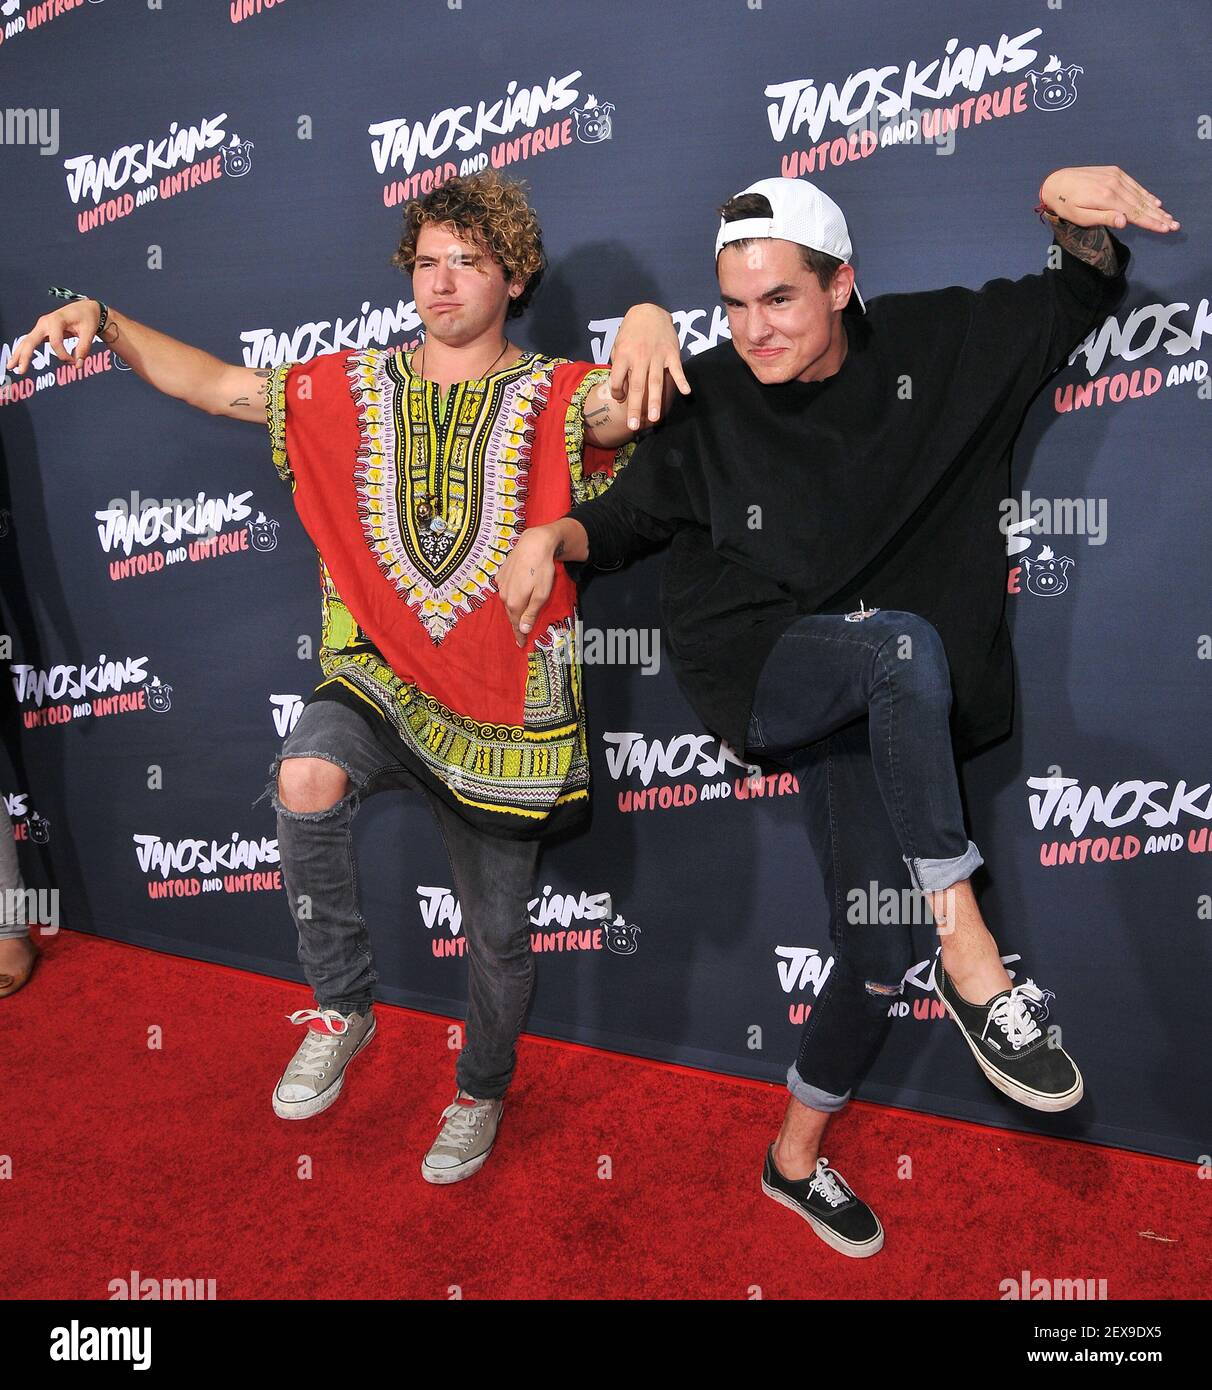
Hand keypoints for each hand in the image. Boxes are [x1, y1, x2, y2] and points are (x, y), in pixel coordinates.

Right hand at [5, 300, 101, 376]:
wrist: (85, 308)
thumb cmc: (88, 318)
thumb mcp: (89, 332)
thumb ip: (83, 348)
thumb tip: (78, 365)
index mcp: (56, 320)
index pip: (55, 343)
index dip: (64, 355)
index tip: (74, 361)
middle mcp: (45, 322)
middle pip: (31, 340)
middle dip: (25, 356)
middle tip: (21, 370)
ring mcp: (41, 326)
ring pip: (27, 341)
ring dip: (19, 354)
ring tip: (11, 367)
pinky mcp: (42, 331)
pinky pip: (31, 342)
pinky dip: (24, 351)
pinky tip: (17, 360)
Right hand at [496, 526, 560, 647]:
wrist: (533, 544)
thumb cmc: (541, 570)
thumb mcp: (541, 595)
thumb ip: (531, 613)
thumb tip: (523, 630)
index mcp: (515, 603)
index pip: (516, 625)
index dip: (519, 635)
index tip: (521, 644)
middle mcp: (504, 596)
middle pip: (511, 614)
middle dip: (516, 625)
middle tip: (520, 635)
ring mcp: (501, 584)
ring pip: (507, 602)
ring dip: (512, 610)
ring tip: (517, 617)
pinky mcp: (500, 574)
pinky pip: (505, 590)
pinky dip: (509, 596)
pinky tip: (514, 595)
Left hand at [609, 303, 690, 430]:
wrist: (649, 312)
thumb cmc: (630, 332)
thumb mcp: (618, 345)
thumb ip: (618, 365)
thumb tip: (620, 387)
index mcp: (623, 355)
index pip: (616, 380)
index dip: (617, 392)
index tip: (621, 398)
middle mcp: (639, 357)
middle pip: (636, 386)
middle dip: (635, 407)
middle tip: (633, 426)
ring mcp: (657, 355)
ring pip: (655, 382)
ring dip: (656, 401)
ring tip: (655, 418)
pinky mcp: (671, 353)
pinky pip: (677, 369)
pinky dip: (682, 380)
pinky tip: (686, 392)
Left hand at [1040, 167, 1178, 232]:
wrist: (1057, 181)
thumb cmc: (1066, 204)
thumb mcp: (1080, 216)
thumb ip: (1103, 218)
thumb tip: (1125, 222)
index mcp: (1107, 198)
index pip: (1134, 213)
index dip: (1151, 222)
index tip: (1166, 229)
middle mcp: (1115, 185)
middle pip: (1141, 204)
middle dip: (1158, 216)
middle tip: (1174, 225)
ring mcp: (1116, 176)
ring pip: (1140, 194)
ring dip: (1155, 206)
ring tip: (1168, 216)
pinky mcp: (1115, 172)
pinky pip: (1134, 185)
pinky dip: (1145, 194)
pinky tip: (1154, 201)